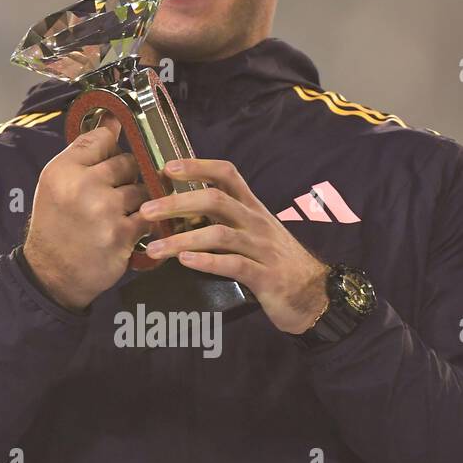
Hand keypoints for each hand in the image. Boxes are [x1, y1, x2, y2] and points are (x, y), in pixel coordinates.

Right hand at [24, 112, 150, 310]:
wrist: (53, 274)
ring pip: (142, 189)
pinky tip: (127, 228)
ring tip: (117, 214)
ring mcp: (106, 211)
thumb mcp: (56, 184)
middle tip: (111, 194)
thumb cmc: (56, 225)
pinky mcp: (123, 234)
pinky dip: (142, 222)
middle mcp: (84, 187)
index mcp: (63, 171)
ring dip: (137, 201)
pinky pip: (148, 216)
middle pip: (128, 162)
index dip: (111, 147)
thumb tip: (113, 120)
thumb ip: (84, 151)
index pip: (101, 138)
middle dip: (125, 177)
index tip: (110, 157)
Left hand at [139, 157, 330, 333]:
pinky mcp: (265, 277)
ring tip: (155, 249)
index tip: (167, 167)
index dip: (197, 166)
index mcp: (253, 208)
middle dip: (178, 203)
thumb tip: (182, 214)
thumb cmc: (277, 265)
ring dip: (182, 239)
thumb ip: (225, 223)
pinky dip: (207, 262)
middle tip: (146, 210)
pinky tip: (185, 262)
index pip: (227, 174)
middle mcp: (257, 222)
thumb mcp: (254, 236)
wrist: (316, 297)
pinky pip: (233, 264)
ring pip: (219, 234)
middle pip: (216, 200)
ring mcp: (262, 249)